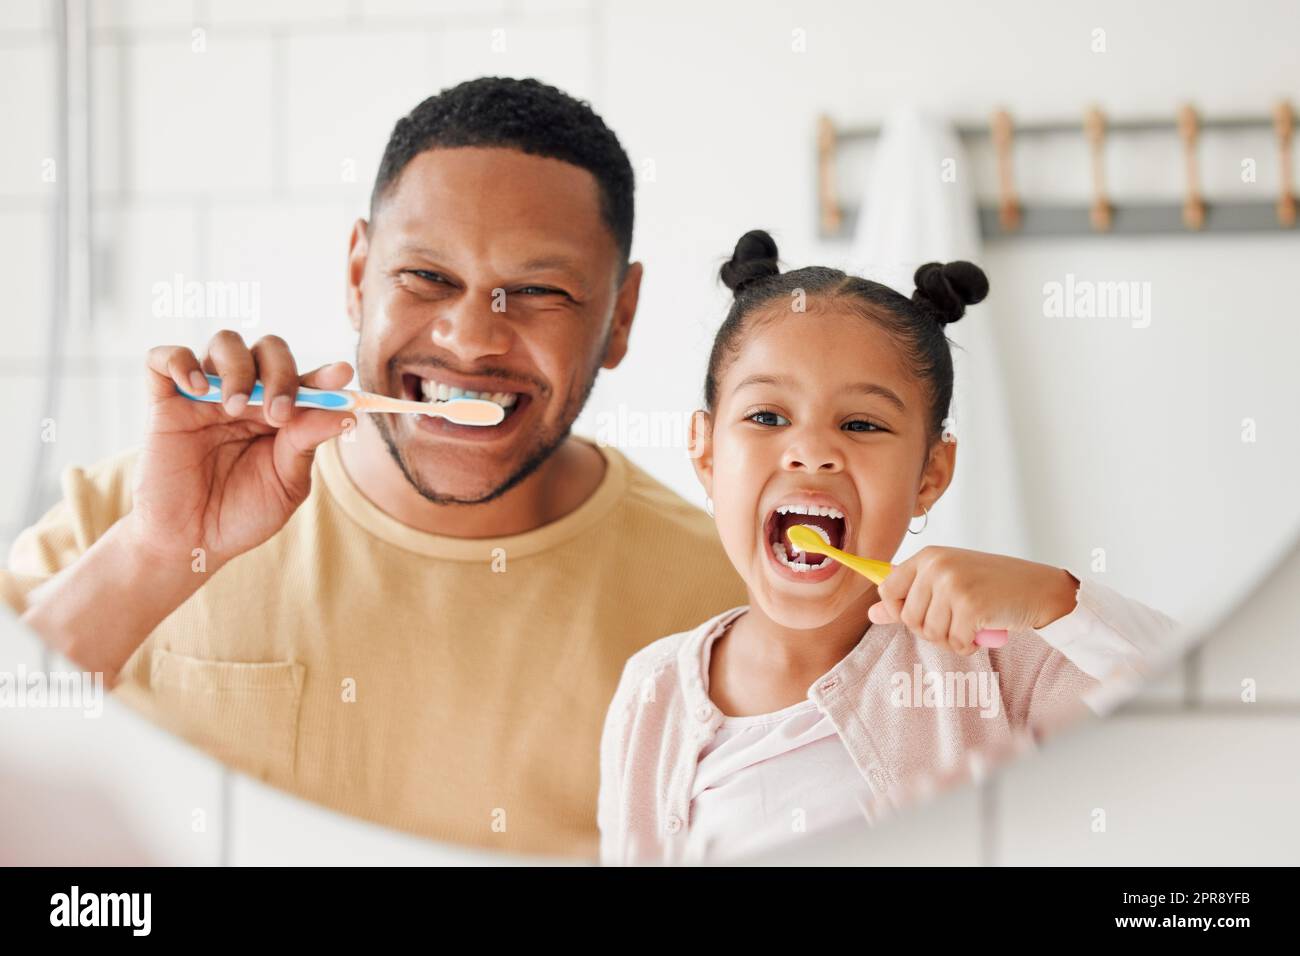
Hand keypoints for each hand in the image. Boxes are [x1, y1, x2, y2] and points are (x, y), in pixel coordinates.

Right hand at [131, 331, 355, 570]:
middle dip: (281, 373)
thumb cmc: (244, 513)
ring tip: (236, 408)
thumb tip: (346, 413)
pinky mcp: (165, 403)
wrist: (193, 541)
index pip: (306, 379)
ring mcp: (205, 396)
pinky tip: (196, 388)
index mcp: (281, 413)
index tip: (341, 375)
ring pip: (224, 343)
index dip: (324, 374)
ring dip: (238, 368)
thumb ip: (308, 442)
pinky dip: (180, 360)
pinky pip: (163, 358)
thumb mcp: (287, 483)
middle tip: (278, 414)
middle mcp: (247, 396)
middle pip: (268, 350)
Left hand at [866, 546, 1078, 655]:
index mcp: (928, 556)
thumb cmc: (993, 585)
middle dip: (931, 629)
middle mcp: (937, 567)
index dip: (898, 610)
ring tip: (971, 623)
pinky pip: (955, 642)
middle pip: (908, 618)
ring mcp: (953, 585)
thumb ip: (910, 596)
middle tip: (957, 619)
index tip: (919, 613)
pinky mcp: (971, 607)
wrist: (1039, 588)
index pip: (887, 589)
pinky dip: (968, 645)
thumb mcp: (947, 583)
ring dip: (952, 638)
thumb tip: (872, 614)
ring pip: (931, 633)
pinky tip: (982, 632)